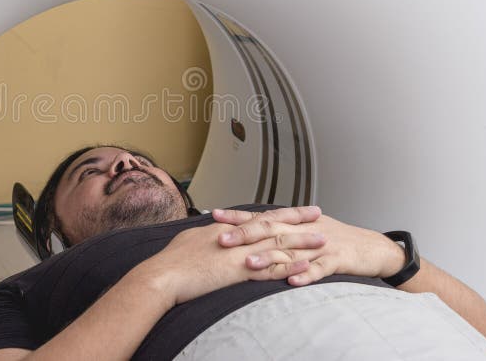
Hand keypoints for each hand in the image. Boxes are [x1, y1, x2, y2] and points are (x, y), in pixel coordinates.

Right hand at [131, 206, 326, 306]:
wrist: (162, 275)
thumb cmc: (171, 263)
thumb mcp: (191, 242)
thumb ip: (206, 236)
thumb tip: (212, 232)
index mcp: (225, 229)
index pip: (257, 218)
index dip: (277, 213)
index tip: (294, 209)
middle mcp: (235, 237)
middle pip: (273, 224)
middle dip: (298, 220)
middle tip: (318, 214)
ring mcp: (238, 253)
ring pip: (277, 243)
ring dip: (302, 242)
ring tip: (324, 240)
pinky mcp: (238, 270)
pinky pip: (270, 268)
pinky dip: (290, 266)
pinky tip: (306, 266)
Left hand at [213, 209, 406, 286]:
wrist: (372, 247)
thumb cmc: (337, 238)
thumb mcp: (306, 229)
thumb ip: (280, 229)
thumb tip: (249, 227)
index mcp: (295, 222)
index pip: (261, 216)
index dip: (238, 216)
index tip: (213, 214)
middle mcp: (304, 230)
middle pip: (271, 230)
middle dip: (245, 234)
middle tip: (221, 240)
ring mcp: (320, 246)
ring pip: (291, 251)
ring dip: (269, 258)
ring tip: (247, 264)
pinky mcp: (337, 262)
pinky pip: (319, 270)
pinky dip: (306, 275)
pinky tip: (291, 282)